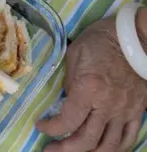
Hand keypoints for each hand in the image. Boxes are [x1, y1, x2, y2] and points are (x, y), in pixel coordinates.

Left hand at [36, 15, 146, 150]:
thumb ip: (69, 84)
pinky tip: (101, 149)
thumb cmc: (99, 42)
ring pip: (109, 145)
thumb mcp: (73, 57)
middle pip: (87, 140)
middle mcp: (108, 105)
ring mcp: (125, 111)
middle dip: (65, 149)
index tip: (41, 126)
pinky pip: (128, 138)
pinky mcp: (137, 111)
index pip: (68, 121)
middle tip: (50, 149)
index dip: (51, 128)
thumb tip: (65, 102)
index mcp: (89, 89)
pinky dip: (114, 148)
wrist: (133, 38)